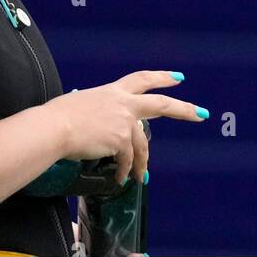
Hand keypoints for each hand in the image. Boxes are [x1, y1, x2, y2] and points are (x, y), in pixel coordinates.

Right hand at [58, 69, 206, 183]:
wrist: (56, 127)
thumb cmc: (60, 116)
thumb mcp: (81, 105)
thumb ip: (97, 111)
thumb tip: (95, 122)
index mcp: (112, 91)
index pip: (141, 79)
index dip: (160, 78)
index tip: (177, 78)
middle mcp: (122, 103)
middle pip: (160, 104)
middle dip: (183, 109)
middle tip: (201, 113)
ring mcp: (124, 121)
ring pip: (143, 144)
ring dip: (142, 163)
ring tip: (141, 177)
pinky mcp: (121, 140)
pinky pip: (128, 160)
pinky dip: (125, 171)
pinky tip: (121, 179)